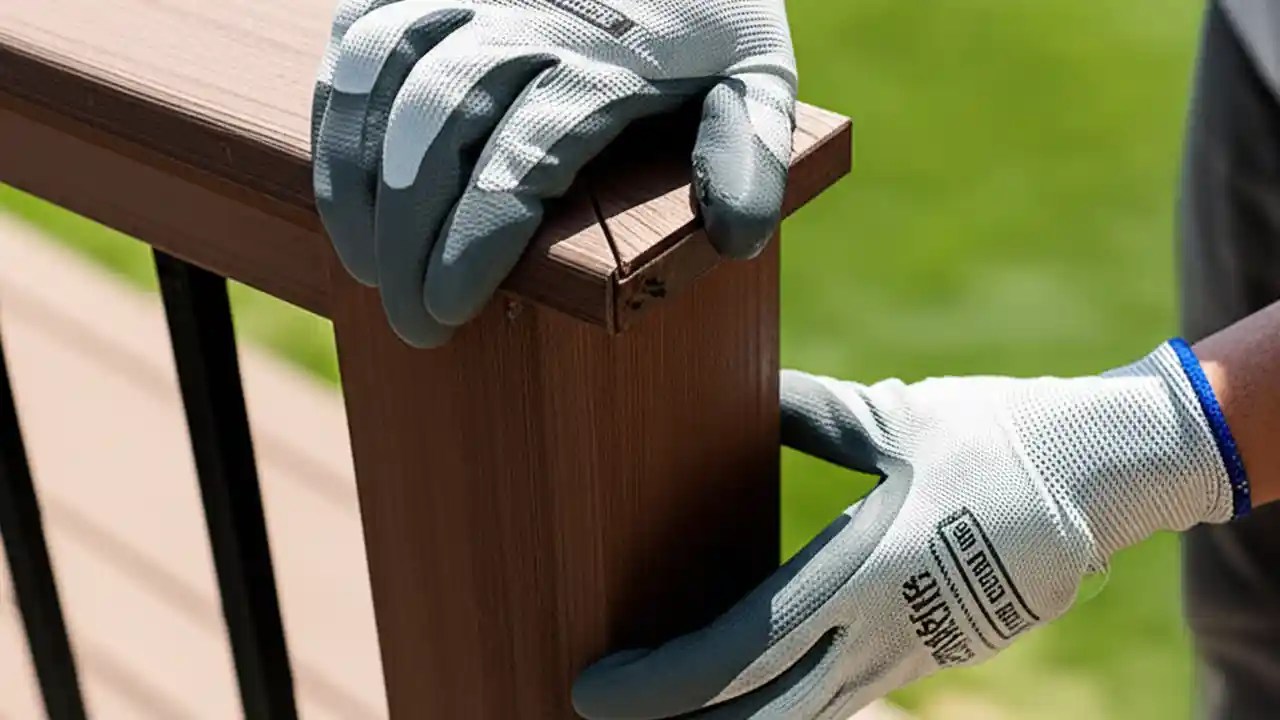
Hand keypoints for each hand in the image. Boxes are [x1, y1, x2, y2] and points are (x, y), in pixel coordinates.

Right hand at [312, 0, 796, 346]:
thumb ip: (749, 146)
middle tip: (408, 318)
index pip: (519, 161)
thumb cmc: (705, 6)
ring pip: (379, 79)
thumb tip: (735, 237)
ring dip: (356, 179)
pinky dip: (340, 112)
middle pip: (434, 128)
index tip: (446, 307)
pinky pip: (358, 37)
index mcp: (604, 54)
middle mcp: (521, 12)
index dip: (470, 243)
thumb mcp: (755, 68)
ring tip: (364, 265)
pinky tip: (347, 180)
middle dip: (405, 235)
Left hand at [572, 339, 1247, 718]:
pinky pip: (842, 703)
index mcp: (864, 570)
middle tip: (606, 712)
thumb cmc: (994, 434)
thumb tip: (734, 389)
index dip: (661, 682)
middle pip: (761, 716)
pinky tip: (747, 702)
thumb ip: (803, 409)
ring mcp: (911, 653)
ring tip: (667, 715)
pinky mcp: (931, 654)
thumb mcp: (892, 416)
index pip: (740, 650)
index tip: (597, 688)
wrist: (1102, 474)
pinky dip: (783, 710)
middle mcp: (881, 630)